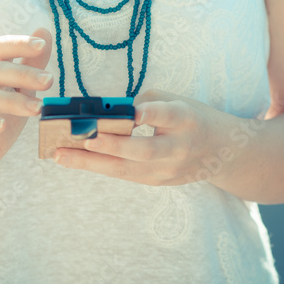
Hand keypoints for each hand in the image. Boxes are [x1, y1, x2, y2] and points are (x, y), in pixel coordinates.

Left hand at [52, 89, 237, 186]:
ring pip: (126, 170)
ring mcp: (167, 171)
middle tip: (82, 140)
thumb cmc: (192, 117)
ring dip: (91, 163)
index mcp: (186, 119)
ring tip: (60, 155)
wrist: (222, 152)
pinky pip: (124, 174)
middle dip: (111, 146)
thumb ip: (145, 102)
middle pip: (143, 151)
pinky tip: (74, 159)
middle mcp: (178, 149)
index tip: (134, 113)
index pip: (168, 116)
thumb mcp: (177, 100)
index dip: (151, 114)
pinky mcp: (157, 182)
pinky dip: (99, 166)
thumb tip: (107, 112)